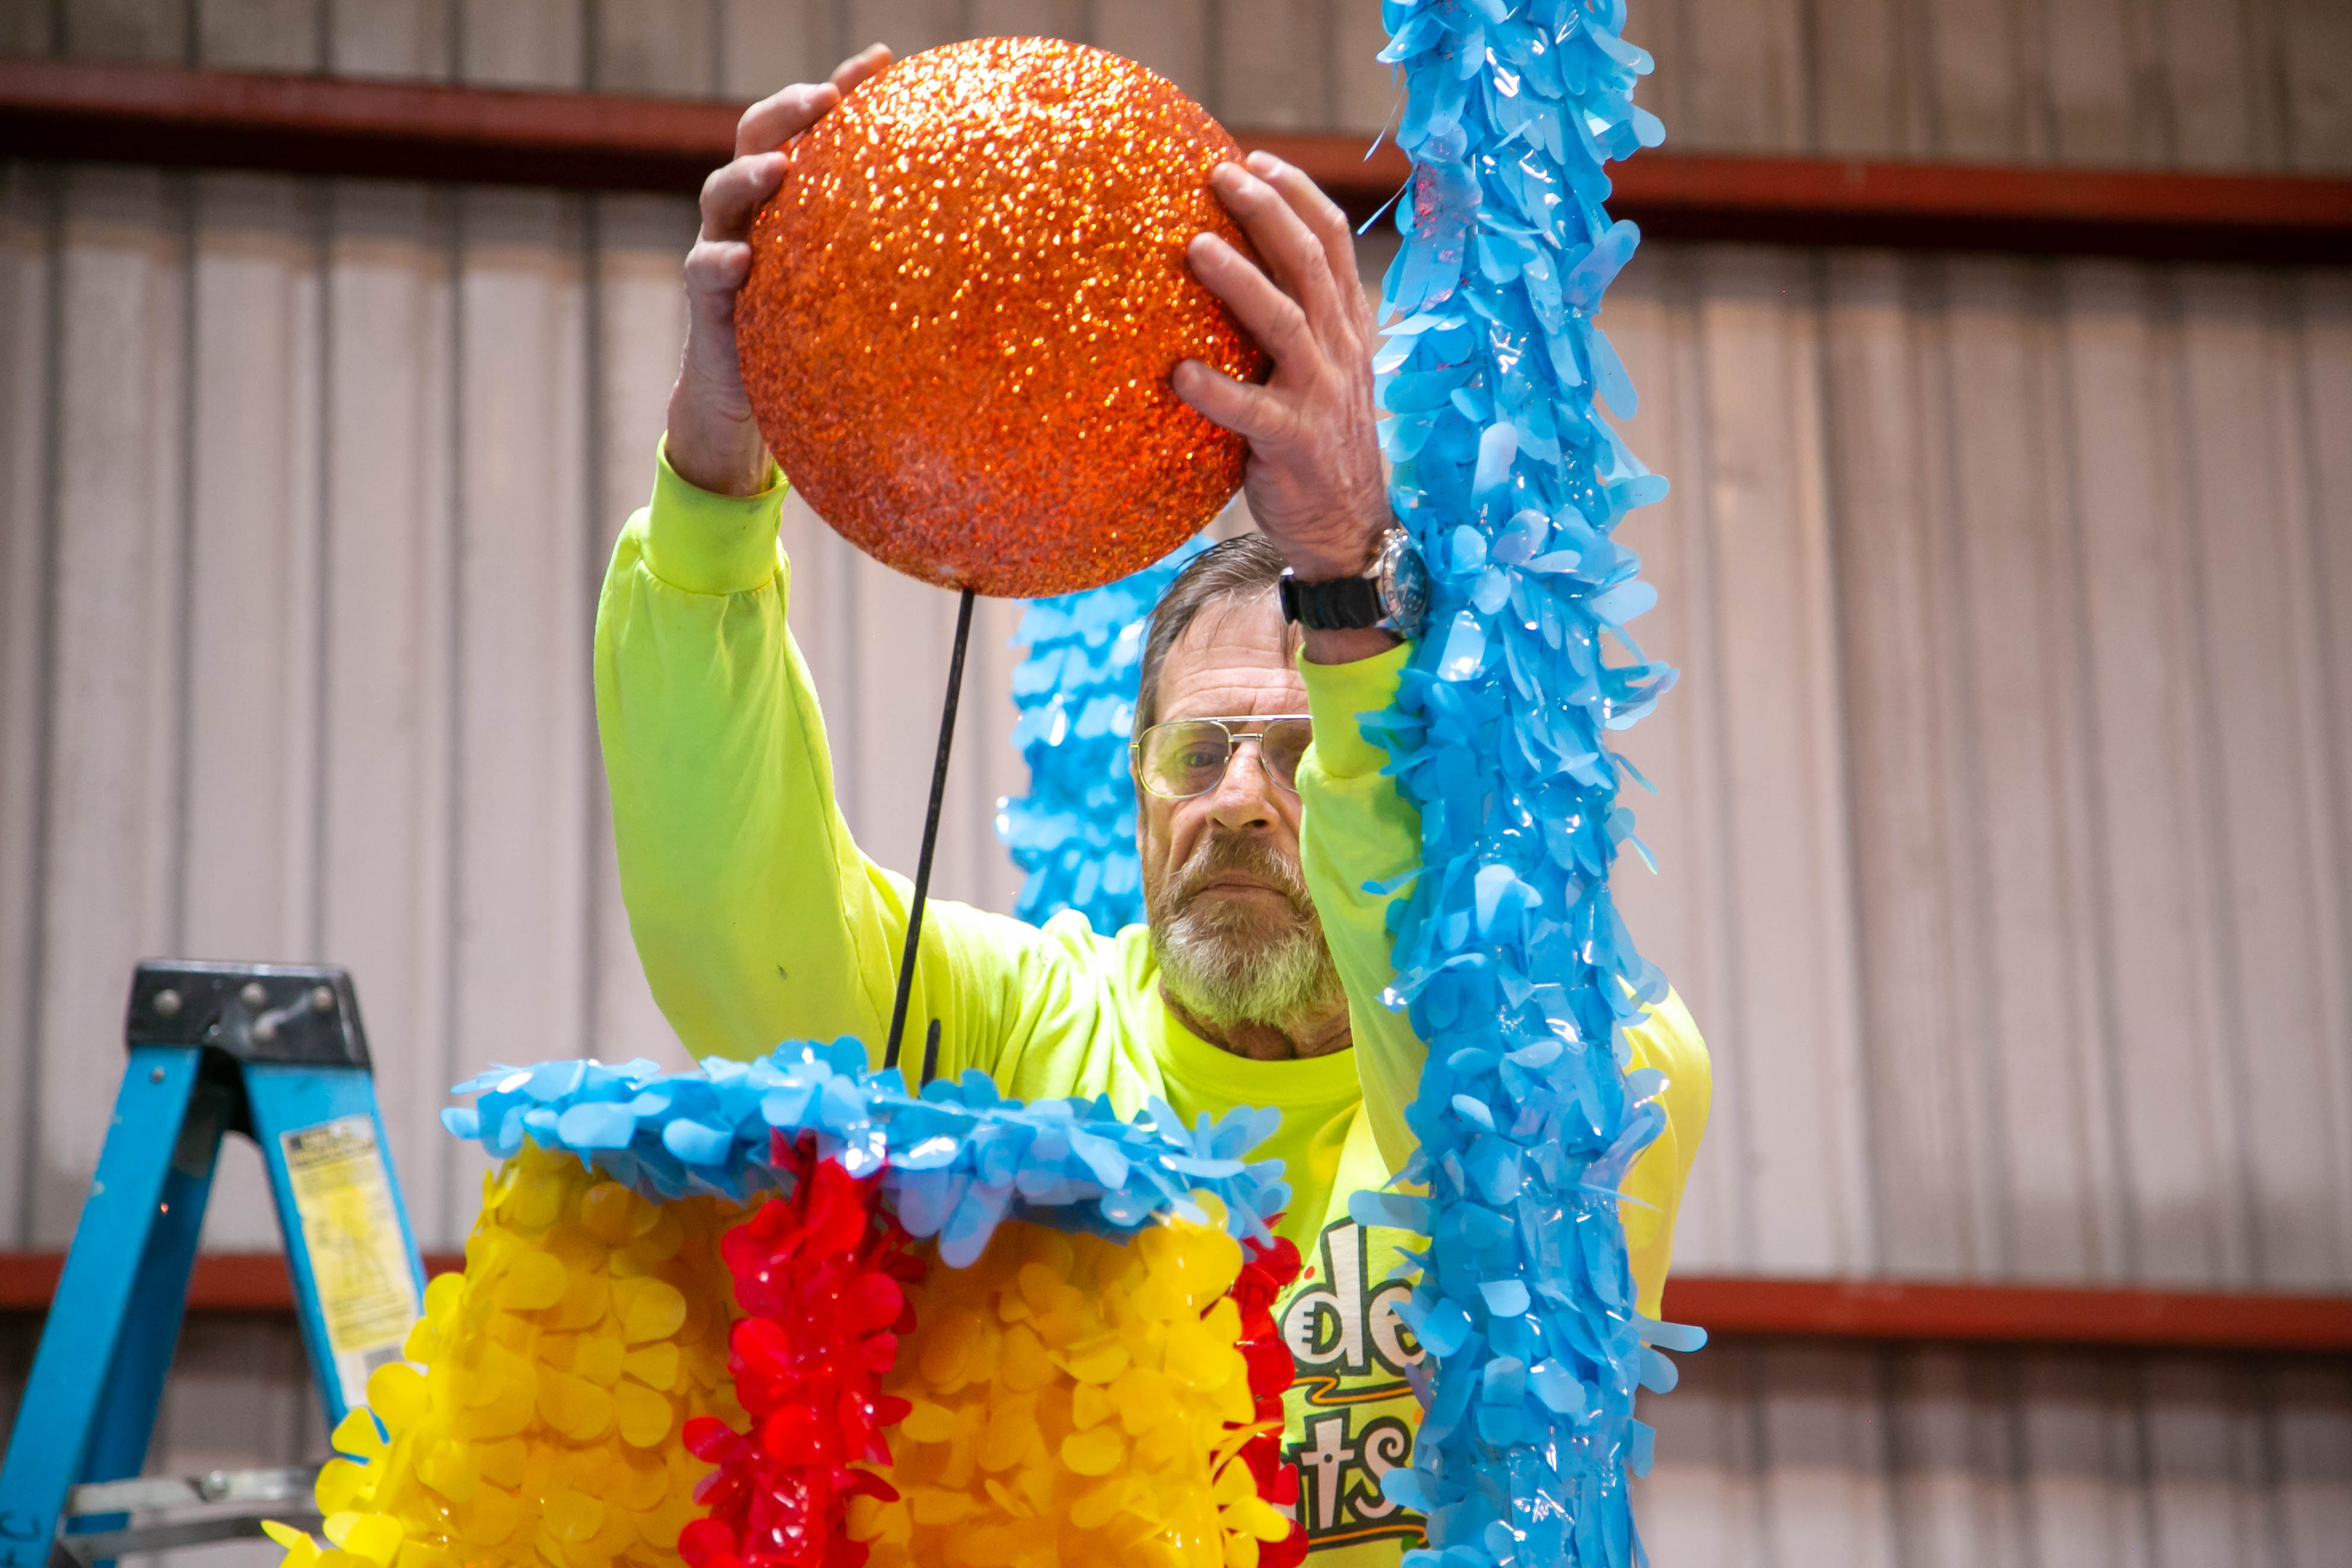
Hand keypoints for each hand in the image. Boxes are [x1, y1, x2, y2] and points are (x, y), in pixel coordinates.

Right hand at [665, 45, 891, 496]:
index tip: (881, 59)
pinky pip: (706, 271)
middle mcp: (752, 212)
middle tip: (823, 97)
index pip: (808, 126)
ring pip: (721, 193)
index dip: (841, 88)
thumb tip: (984, 231)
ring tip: (779, 167)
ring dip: (749, 175)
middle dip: (787, 110)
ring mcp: (723, 249)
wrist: (745, 402)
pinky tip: (745, 258)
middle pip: (757, 137)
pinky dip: (722, 260)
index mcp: (790, 198)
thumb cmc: (813, 336)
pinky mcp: (708, 302)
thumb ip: (891, 254)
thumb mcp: (856, 288)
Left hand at [1174, 152, 1390, 583]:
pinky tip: (1178, 372)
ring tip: (1196, 248)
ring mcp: (1320, 395)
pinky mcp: (1293, 443)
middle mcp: (1340, 350)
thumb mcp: (1319, 371)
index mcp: (1347, 325)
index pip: (1333, 241)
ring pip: (1285, 322)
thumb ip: (1292, 323)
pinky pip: (1252, 411)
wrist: (1349, 525)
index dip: (1297, 194)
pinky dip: (1216, 390)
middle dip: (1267, 212)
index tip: (1255, 159)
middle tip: (1220, 174)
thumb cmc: (1316, 440)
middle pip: (1310, 262)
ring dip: (1240, 282)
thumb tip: (1229, 271)